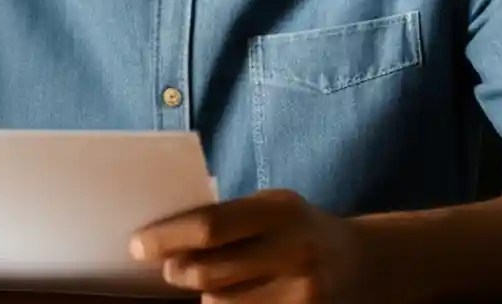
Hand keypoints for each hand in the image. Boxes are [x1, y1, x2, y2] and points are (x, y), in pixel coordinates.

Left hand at [129, 189, 368, 303]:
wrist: (364, 262)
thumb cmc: (300, 228)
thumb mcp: (272, 207)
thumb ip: (228, 216)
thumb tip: (166, 234)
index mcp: (279, 210)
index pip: (209, 226)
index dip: (166, 237)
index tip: (137, 244)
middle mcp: (293, 250)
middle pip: (209, 271)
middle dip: (177, 271)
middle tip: (169, 268)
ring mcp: (302, 292)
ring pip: (220, 302)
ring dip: (204, 293)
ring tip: (215, 278)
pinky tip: (237, 295)